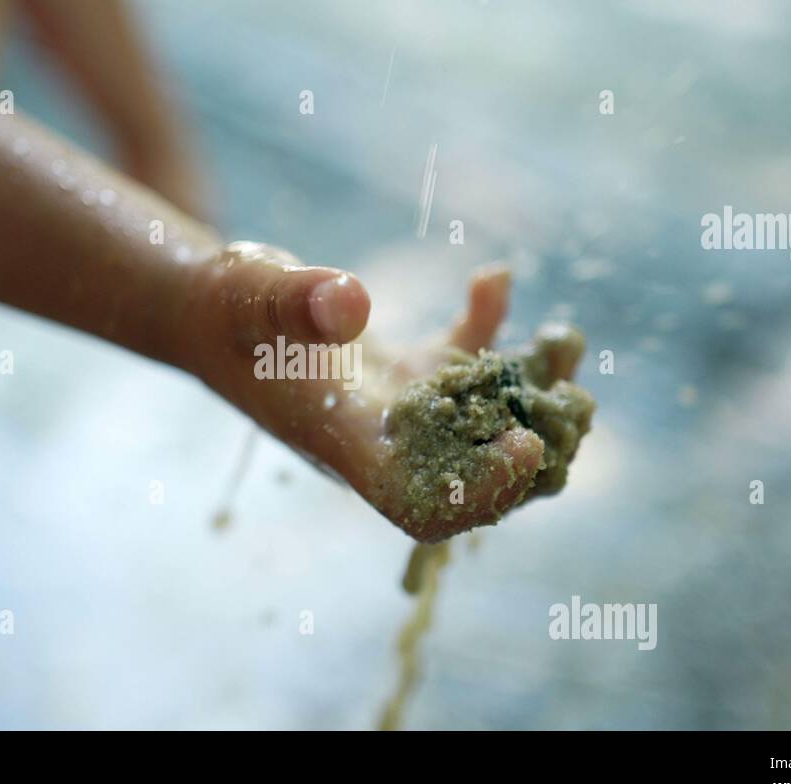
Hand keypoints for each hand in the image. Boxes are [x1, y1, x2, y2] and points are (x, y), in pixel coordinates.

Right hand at [184, 244, 575, 541]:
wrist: (212, 312)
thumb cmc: (223, 310)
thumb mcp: (250, 294)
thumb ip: (294, 300)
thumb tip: (352, 303)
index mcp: (346, 442)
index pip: (419, 500)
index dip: (478, 493)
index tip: (524, 446)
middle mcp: (382, 439)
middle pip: (474, 477)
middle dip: (536, 447)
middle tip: (578, 403)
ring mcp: (401, 410)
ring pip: (484, 424)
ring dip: (535, 391)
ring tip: (567, 341)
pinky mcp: (407, 376)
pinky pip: (465, 367)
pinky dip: (490, 332)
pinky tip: (493, 277)